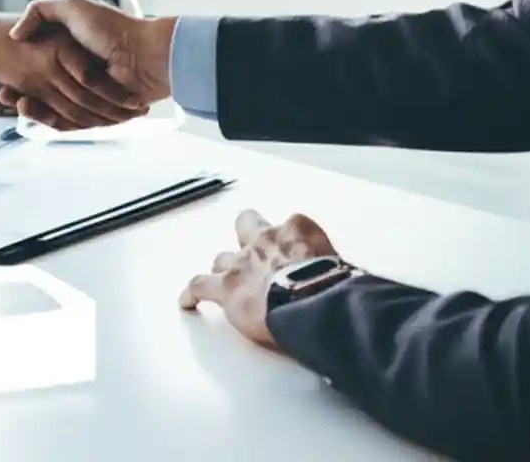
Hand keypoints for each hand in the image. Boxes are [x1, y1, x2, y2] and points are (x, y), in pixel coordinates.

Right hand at [0, 16, 148, 129]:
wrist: (144, 55)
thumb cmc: (113, 29)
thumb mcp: (72, 7)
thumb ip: (41, 11)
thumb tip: (16, 34)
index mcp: (74, 54)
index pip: (39, 65)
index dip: (19, 69)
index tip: (2, 70)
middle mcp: (80, 77)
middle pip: (42, 90)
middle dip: (19, 90)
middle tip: (1, 91)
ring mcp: (88, 97)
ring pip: (51, 107)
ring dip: (29, 106)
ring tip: (9, 100)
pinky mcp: (95, 115)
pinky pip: (66, 122)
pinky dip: (47, 118)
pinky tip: (28, 109)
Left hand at [178, 210, 337, 347]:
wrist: (317, 305)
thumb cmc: (334, 289)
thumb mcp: (341, 267)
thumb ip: (328, 267)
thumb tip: (336, 283)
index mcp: (298, 230)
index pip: (290, 226)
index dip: (289, 243)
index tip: (293, 254)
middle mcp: (266, 239)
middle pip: (247, 225)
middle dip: (247, 236)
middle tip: (250, 252)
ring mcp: (243, 262)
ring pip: (222, 258)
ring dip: (225, 270)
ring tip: (224, 281)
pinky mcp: (226, 287)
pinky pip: (199, 286)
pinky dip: (192, 294)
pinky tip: (188, 302)